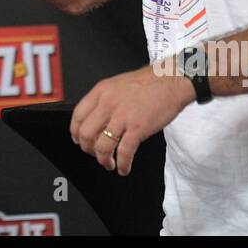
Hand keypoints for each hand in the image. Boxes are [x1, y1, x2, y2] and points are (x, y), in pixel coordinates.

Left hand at [70, 62, 194, 175]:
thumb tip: (96, 120)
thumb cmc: (149, 82)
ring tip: (109, 164)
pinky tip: (124, 168)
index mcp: (101, 92)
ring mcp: (122, 116)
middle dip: (88, 150)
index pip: (77, 117)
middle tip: (95, 154)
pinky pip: (124, 152)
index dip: (76, 133)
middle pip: (86, 134)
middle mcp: (108, 104)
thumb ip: (104, 100)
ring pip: (102, 146)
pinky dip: (122, 164)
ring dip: (103, 160)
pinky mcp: (138, 128)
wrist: (171, 80)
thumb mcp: (117, 85)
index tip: (80, 141)